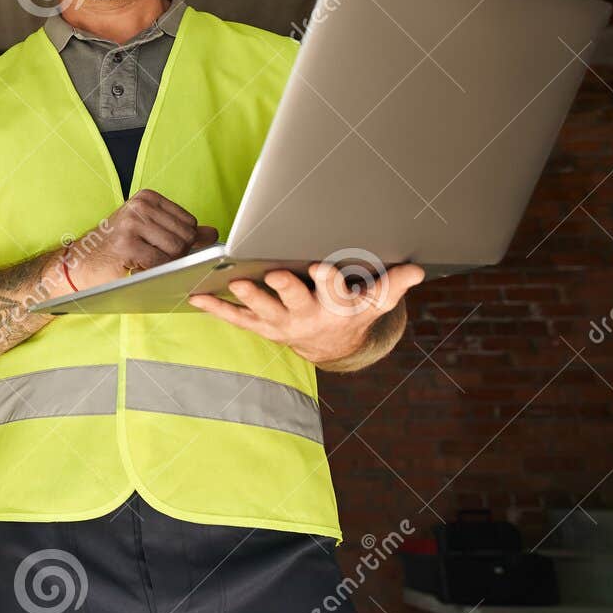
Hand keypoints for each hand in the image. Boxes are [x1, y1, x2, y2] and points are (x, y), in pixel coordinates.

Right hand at [64, 190, 218, 291]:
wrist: (80, 262)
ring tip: (145, 262)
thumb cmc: (116, 248)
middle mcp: (139, 206)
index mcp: (147, 198)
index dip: (185, 242)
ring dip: (167, 264)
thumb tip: (212, 233)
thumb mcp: (149, 231)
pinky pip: (161, 263)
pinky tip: (138, 268)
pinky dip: (156, 271)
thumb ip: (181, 230)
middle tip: (153, 258)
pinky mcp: (127, 245)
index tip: (163, 248)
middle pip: (186, 236)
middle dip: (178, 254)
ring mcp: (132, 224)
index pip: (190, 222)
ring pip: (177, 250)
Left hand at [186, 261, 424, 365]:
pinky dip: (216, 309)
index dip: (328, 281)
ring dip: (248, 297)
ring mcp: (281, 323)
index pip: (336, 292)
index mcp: (337, 307)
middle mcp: (307, 316)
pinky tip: (196, 297)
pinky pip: (236, 319)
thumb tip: (416, 270)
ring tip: (233, 283)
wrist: (332, 346)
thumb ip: (392, 284)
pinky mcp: (260, 326)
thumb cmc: (353, 312)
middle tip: (273, 274)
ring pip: (263, 310)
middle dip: (285, 288)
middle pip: (296, 301)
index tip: (320, 266)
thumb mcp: (375, 302)